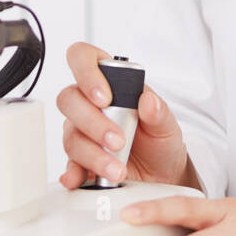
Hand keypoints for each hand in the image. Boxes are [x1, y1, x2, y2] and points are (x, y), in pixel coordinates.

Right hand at [57, 41, 192, 189]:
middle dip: (93, 122)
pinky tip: (80, 177)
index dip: (86, 72)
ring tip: (117, 168)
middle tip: (118, 140)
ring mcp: (81, 131)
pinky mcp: (79, 160)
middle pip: (69, 99)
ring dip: (93, 153)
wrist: (161, 175)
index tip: (104, 97)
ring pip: (71, 135)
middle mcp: (89, 104)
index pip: (83, 58)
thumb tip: (148, 100)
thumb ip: (159, 111)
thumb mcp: (167, 125)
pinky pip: (68, 163)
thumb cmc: (160, 140)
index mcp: (110, 83)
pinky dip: (73, 172)